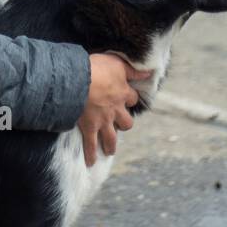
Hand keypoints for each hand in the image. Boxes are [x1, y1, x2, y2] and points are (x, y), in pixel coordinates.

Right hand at [78, 53, 152, 167]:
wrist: (77, 81)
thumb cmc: (96, 68)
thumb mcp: (117, 63)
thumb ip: (133, 70)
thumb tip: (149, 72)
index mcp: (123, 93)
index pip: (132, 98)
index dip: (130, 98)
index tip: (126, 98)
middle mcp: (116, 110)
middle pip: (126, 122)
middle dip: (124, 124)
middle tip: (119, 125)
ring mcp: (103, 121)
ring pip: (111, 137)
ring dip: (111, 145)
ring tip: (109, 150)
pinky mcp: (89, 127)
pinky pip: (91, 144)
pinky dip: (90, 154)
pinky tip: (91, 162)